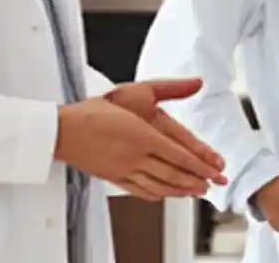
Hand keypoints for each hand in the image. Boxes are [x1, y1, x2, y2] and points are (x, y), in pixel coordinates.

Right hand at [55, 95, 214, 201]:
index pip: (181, 154)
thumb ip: (170, 88)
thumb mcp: (137, 90)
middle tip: (214, 183)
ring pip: (160, 185)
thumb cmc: (96, 110)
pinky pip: (141, 190)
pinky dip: (158, 194)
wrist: (63, 131)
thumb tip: (197, 83)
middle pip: (174, 173)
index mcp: (145, 136)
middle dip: (198, 180)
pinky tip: (165, 194)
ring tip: (197, 192)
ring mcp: (126, 170)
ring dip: (182, 190)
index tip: (216, 168)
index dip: (202, 164)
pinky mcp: (115, 178)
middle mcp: (137, 157)